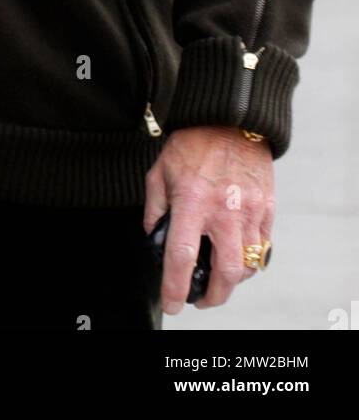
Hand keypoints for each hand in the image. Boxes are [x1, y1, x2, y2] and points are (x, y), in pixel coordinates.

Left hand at [143, 125, 273, 313]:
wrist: (230, 118)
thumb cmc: (193, 142)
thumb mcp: (160, 171)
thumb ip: (155, 208)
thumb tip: (155, 237)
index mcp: (192, 201)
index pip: (182, 257)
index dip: (175, 287)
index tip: (173, 303)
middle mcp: (224, 210)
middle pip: (227, 273)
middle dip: (214, 296)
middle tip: (203, 298)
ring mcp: (250, 210)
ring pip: (248, 265)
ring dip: (234, 279)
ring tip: (219, 276)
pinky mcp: (267, 207)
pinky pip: (263, 246)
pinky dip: (251, 259)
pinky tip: (238, 255)